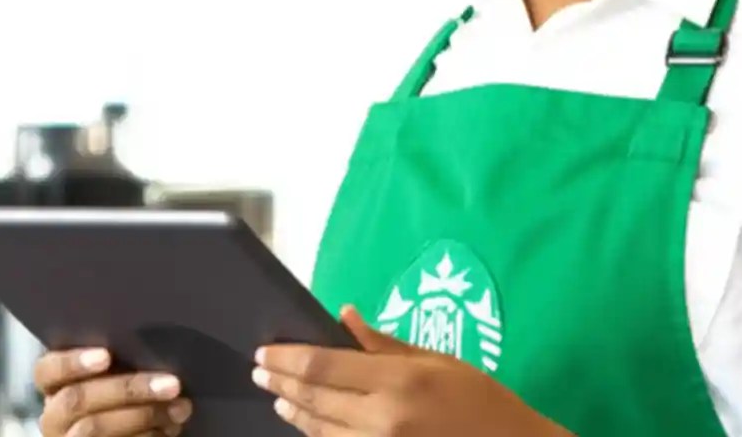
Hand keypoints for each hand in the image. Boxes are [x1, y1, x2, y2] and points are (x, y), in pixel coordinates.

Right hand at [33, 348, 193, 436]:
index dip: (72, 362)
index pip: (47, 370)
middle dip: (127, 389)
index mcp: (55, 387)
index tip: (106, 355)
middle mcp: (55, 417)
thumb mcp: (119, 376)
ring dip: (144, 415)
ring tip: (181, 408)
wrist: (128, 431)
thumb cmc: (127, 394)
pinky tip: (169, 429)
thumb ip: (123, 361)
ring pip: (93, 428)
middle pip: (76, 399)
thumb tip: (156, 348)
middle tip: (172, 384)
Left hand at [252, 307, 571, 436]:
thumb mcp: (438, 361)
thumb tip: (343, 317)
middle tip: (260, 370)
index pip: (323, 367)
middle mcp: (382, 420)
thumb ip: (384, 344)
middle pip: (314, 399)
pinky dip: (319, 435)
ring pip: (320, 431)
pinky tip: (310, 425)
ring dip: (294, 412)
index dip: (287, 358)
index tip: (264, 352)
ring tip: (278, 397)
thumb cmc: (482, 401)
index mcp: (398, 382)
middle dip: (281, 383)